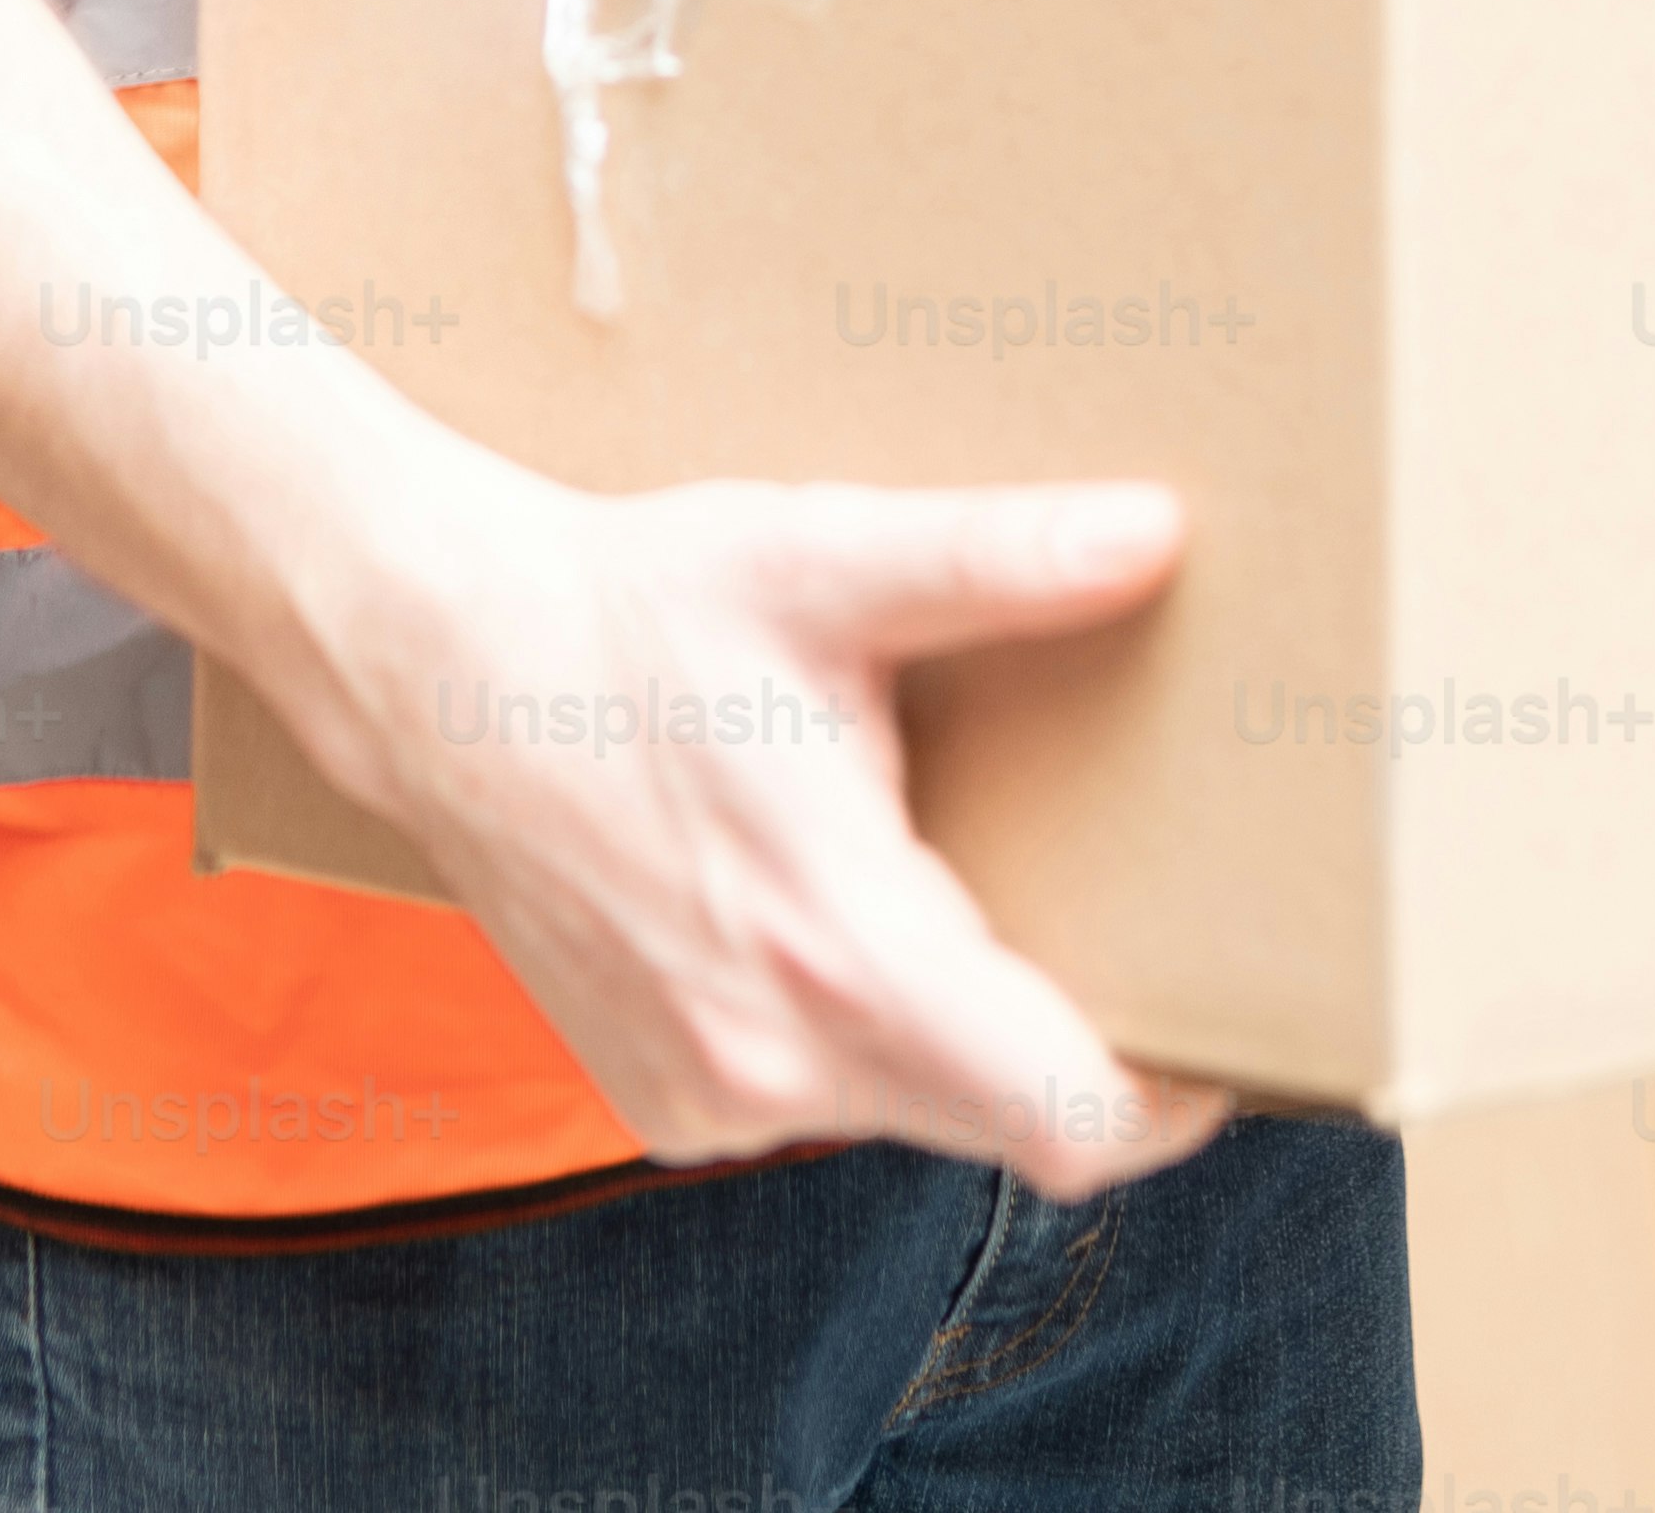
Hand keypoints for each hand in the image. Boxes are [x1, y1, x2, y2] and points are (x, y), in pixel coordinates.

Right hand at [288, 453, 1221, 1201]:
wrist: (431, 665)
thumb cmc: (634, 606)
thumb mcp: (822, 560)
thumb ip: (997, 556)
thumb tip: (1157, 530)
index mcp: (840, 946)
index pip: (1071, 1118)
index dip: (1175, 1094)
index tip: (1222, 1016)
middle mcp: (775, 1060)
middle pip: (1014, 1124)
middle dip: (1081, 1045)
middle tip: (1115, 923)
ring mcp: (709, 1097)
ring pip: (918, 1116)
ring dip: (964, 1036)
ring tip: (955, 891)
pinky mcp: (664, 1102)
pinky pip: (821, 1105)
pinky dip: (859, 1040)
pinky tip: (827, 917)